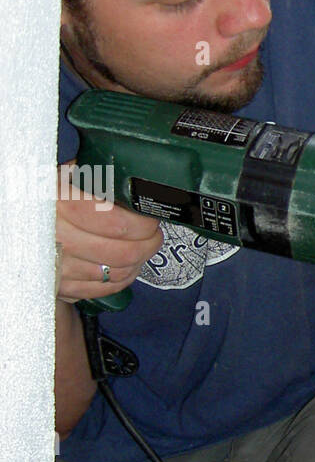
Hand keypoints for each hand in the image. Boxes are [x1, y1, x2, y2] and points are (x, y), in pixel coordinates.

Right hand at [55, 164, 163, 302]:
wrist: (14, 221)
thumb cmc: (43, 194)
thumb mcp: (63, 174)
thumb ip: (93, 173)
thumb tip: (130, 173)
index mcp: (61, 205)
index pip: (118, 223)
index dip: (143, 223)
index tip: (151, 216)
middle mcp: (59, 238)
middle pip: (124, 252)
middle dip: (149, 243)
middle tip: (154, 234)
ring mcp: (60, 266)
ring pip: (118, 273)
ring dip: (138, 261)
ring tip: (142, 246)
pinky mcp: (62, 286)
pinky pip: (105, 288)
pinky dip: (123, 278)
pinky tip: (127, 264)